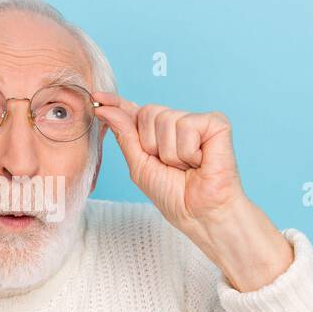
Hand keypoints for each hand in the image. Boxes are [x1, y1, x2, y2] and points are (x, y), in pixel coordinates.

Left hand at [93, 91, 292, 290]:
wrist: (200, 213)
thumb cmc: (174, 195)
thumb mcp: (139, 165)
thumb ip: (124, 135)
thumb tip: (105, 109)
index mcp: (157, 133)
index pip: (134, 111)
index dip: (117, 103)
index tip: (96, 98)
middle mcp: (177, 123)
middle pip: (148, 112)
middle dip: (152, 145)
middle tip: (171, 166)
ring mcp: (197, 121)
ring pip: (166, 120)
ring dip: (172, 153)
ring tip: (188, 166)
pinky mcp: (216, 123)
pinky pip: (187, 126)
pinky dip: (189, 152)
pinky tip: (201, 161)